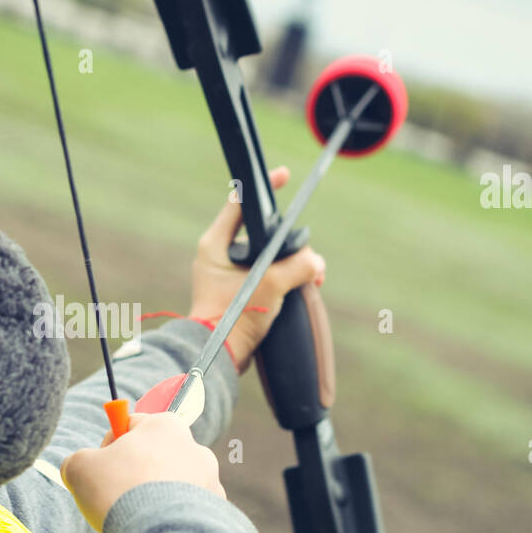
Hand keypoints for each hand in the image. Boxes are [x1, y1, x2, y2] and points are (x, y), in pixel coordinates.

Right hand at [61, 413, 224, 531]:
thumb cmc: (118, 492)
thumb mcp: (79, 468)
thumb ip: (77, 460)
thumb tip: (78, 469)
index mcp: (165, 425)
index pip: (130, 425)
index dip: (108, 445)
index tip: (99, 467)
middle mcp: (194, 447)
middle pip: (155, 456)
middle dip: (134, 473)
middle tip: (115, 497)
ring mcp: (210, 480)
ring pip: (173, 484)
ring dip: (155, 496)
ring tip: (137, 518)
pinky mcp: (218, 511)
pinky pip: (187, 510)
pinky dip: (171, 518)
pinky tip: (156, 531)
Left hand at [189, 166, 326, 372]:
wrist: (217, 356)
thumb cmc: (233, 317)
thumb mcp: (271, 284)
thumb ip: (297, 266)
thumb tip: (315, 262)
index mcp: (216, 244)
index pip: (240, 203)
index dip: (264, 188)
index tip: (284, 176)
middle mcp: (219, 255)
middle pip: (262, 234)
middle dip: (291, 245)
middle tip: (311, 263)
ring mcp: (227, 274)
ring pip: (268, 258)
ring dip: (292, 266)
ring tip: (312, 280)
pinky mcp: (237, 293)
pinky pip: (266, 277)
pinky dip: (284, 281)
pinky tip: (302, 290)